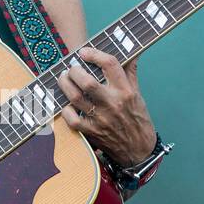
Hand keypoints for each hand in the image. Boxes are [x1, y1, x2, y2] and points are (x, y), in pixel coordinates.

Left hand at [56, 46, 155, 164]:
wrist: (139, 150)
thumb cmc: (138, 119)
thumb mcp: (137, 94)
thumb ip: (130, 72)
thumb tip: (130, 53)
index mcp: (126, 91)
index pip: (110, 65)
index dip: (94, 54)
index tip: (84, 52)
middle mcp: (113, 103)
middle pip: (87, 82)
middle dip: (74, 71)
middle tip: (71, 68)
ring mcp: (101, 119)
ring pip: (76, 98)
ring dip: (65, 85)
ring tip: (64, 79)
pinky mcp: (92, 132)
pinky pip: (72, 119)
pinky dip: (66, 110)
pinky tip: (66, 103)